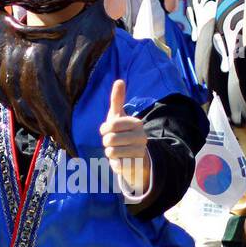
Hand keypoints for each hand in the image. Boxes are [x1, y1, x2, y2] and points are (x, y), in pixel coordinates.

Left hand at [100, 80, 151, 194]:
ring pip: (110, 152)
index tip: (108, 131)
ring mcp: (139, 151)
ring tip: (118, 151)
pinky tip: (121, 160)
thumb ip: (117, 100)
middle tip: (114, 142)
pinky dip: (114, 163)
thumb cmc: (123, 133)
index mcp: (136, 123)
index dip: (104, 129)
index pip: (110, 125)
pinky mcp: (135, 165)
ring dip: (110, 152)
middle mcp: (141, 137)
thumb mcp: (119, 116)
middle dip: (106, 142)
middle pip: (109, 139)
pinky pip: (115, 163)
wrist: (135, 156)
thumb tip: (119, 80)